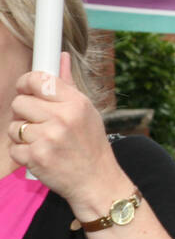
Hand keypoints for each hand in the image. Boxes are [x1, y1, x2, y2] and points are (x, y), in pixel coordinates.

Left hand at [8, 53, 122, 216]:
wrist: (96, 181)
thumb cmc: (90, 144)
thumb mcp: (87, 112)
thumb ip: (69, 85)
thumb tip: (61, 57)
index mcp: (76, 103)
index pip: (38, 80)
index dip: (26, 83)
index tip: (27, 90)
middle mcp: (62, 118)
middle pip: (19, 102)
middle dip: (24, 113)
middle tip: (39, 123)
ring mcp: (48, 138)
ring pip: (13, 126)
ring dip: (22, 135)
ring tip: (42, 142)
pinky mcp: (36, 157)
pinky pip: (13, 148)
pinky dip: (23, 154)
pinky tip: (40, 156)